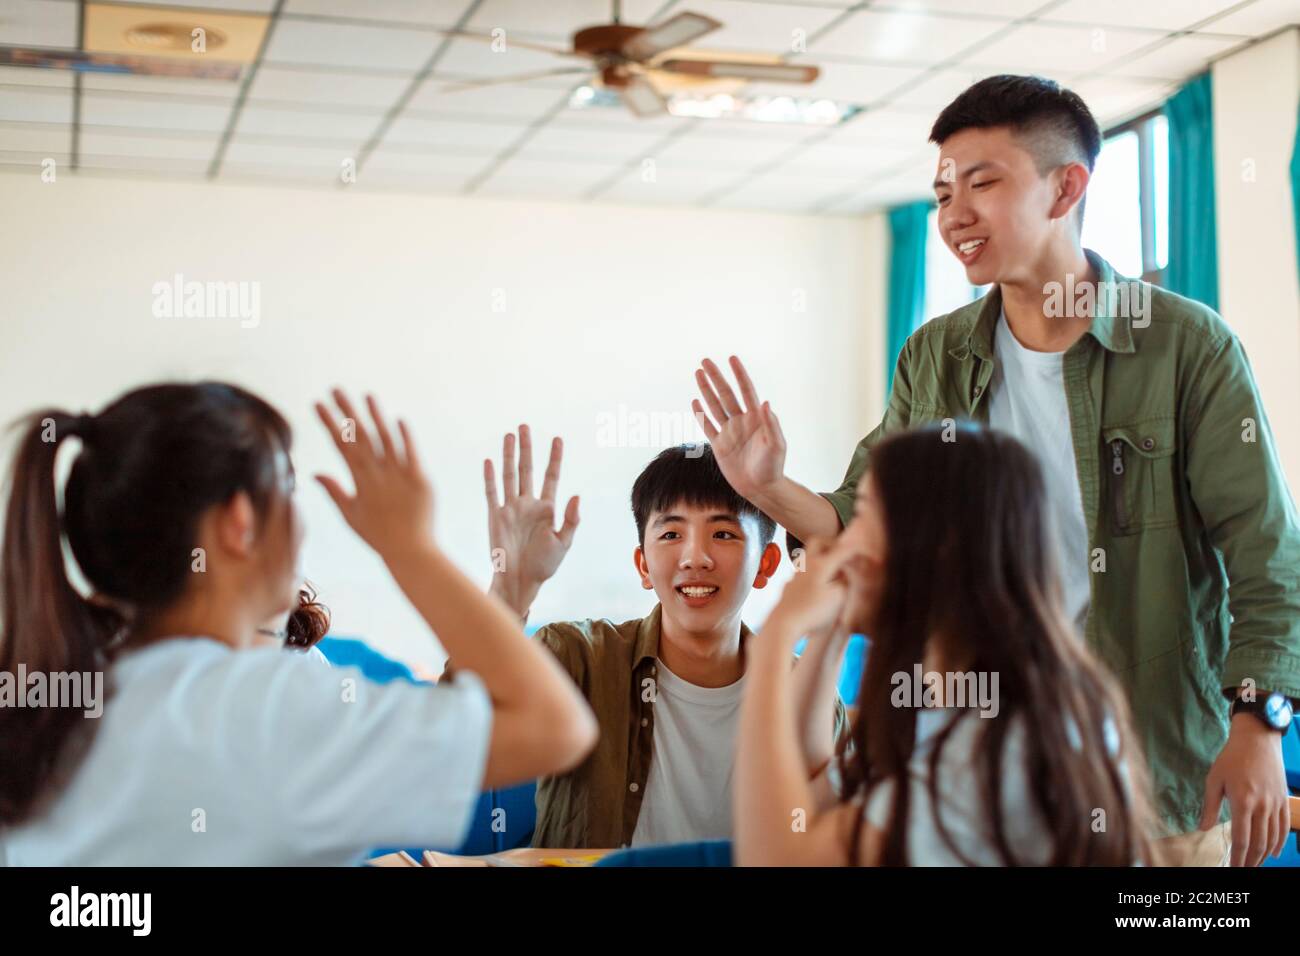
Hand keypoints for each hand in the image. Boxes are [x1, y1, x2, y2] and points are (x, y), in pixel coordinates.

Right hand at [315, 389, 433, 560]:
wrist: (411, 551)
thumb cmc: (379, 536)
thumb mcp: (351, 515)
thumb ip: (334, 491)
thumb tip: (315, 473)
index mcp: (360, 481)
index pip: (341, 445)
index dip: (330, 423)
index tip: (317, 404)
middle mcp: (378, 475)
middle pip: (360, 437)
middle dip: (346, 412)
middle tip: (334, 389)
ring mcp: (400, 475)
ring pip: (385, 440)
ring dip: (375, 417)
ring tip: (366, 395)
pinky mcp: (420, 479)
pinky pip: (412, 454)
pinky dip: (405, 437)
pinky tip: (398, 419)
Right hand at [485, 425, 578, 615]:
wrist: (520, 581)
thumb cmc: (544, 566)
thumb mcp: (563, 542)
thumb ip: (570, 519)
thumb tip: (576, 495)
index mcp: (546, 509)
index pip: (551, 477)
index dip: (554, 458)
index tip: (557, 439)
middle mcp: (527, 504)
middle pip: (527, 470)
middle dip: (527, 448)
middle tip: (524, 427)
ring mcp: (510, 509)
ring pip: (509, 475)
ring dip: (509, 456)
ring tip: (509, 436)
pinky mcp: (495, 517)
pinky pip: (491, 492)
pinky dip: (490, 477)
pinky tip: (489, 460)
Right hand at [693, 356, 786, 501]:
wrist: (761, 487)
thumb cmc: (773, 466)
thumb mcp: (776, 445)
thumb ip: (772, 424)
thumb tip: (766, 402)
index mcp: (756, 418)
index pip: (746, 390)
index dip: (739, 374)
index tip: (732, 358)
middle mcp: (741, 421)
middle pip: (726, 394)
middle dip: (716, 377)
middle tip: (705, 360)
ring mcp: (729, 432)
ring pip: (714, 406)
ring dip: (706, 390)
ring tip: (698, 373)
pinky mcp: (719, 445)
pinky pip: (707, 426)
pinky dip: (700, 414)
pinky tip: (695, 401)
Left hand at [770, 535, 862, 637]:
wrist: (783, 625)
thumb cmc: (813, 612)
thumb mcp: (839, 597)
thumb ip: (846, 581)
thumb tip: (846, 572)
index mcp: (820, 564)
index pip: (842, 549)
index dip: (857, 550)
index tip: (866, 554)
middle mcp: (806, 565)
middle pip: (818, 542)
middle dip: (833, 544)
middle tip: (844, 554)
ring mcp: (795, 575)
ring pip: (808, 557)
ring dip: (822, 558)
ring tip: (833, 570)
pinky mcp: (789, 588)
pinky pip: (802, 573)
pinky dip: (813, 573)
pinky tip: (818, 586)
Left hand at [1199, 713, 1290, 865]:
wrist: (1257, 740)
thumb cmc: (1231, 758)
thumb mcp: (1214, 779)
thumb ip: (1209, 806)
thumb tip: (1203, 828)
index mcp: (1242, 802)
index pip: (1241, 838)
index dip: (1238, 857)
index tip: (1233, 868)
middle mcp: (1261, 806)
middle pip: (1258, 843)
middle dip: (1251, 860)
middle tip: (1243, 871)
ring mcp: (1275, 804)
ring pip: (1272, 838)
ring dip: (1264, 855)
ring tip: (1255, 864)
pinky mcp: (1283, 800)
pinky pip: (1283, 827)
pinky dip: (1280, 842)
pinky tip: (1273, 852)